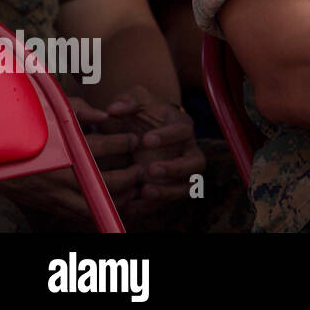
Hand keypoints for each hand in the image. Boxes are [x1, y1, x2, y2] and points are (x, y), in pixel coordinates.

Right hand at [0, 97, 143, 224]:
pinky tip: (111, 204)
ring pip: (94, 204)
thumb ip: (79, 111)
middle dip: (129, 177)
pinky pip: (78, 214)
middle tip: (140, 169)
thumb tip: (105, 115)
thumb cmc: (21, 128)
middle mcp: (60, 174)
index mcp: (62, 149)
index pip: (103, 147)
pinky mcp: (47, 205)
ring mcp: (53, 193)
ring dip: (118, 199)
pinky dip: (97, 211)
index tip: (134, 140)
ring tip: (133, 191)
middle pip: (106, 182)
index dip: (123, 143)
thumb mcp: (47, 110)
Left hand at [99, 86, 204, 213]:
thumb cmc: (138, 116)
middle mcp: (187, 150)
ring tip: (144, 192)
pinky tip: (130, 207)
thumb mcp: (133, 102)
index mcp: (181, 126)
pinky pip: (166, 202)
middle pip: (195, 163)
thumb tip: (113, 109)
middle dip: (175, 169)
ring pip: (187, 186)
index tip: (145, 140)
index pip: (183, 131)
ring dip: (167, 191)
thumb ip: (126, 102)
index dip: (167, 136)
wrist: (138, 134)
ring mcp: (181, 172)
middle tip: (151, 170)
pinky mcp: (169, 189)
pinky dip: (150, 207)